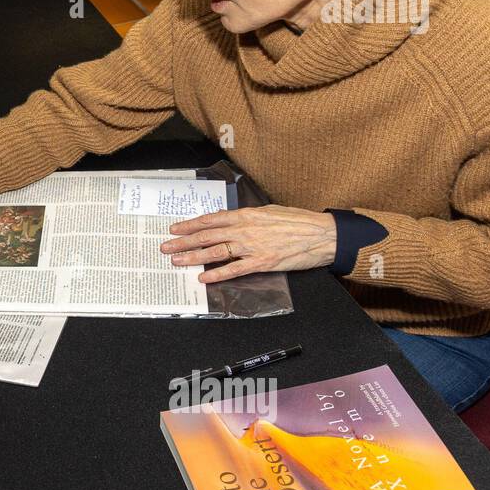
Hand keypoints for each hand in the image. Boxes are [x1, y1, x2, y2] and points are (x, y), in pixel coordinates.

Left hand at [159, 206, 336, 283]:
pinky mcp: (263, 262)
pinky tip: (204, 278)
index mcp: (246, 215)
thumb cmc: (298, 221)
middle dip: (183, 242)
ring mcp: (253, 247)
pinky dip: (218, 275)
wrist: (323, 234)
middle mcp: (246, 229)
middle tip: (166, 247)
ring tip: (177, 261)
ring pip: (216, 252)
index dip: (190, 224)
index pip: (211, 219)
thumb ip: (248, 217)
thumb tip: (230, 220)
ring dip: (194, 257)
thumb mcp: (269, 211)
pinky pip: (235, 270)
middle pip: (207, 236)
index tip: (175, 229)